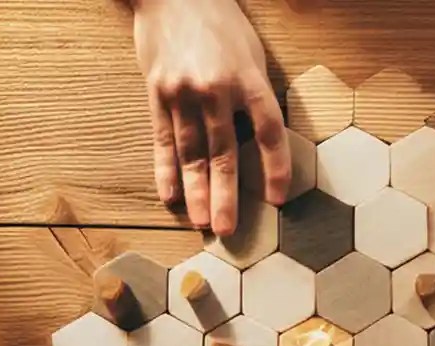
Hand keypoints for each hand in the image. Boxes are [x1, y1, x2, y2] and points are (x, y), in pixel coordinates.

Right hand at [131, 0, 290, 235]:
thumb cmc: (220, 24)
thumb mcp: (252, 54)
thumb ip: (257, 96)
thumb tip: (262, 143)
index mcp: (249, 78)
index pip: (269, 132)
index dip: (275, 168)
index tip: (277, 199)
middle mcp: (216, 89)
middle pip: (224, 152)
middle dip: (226, 195)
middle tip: (227, 230)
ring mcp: (183, 93)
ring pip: (191, 153)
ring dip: (196, 192)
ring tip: (202, 222)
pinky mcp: (157, 93)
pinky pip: (163, 140)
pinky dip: (166, 170)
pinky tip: (170, 196)